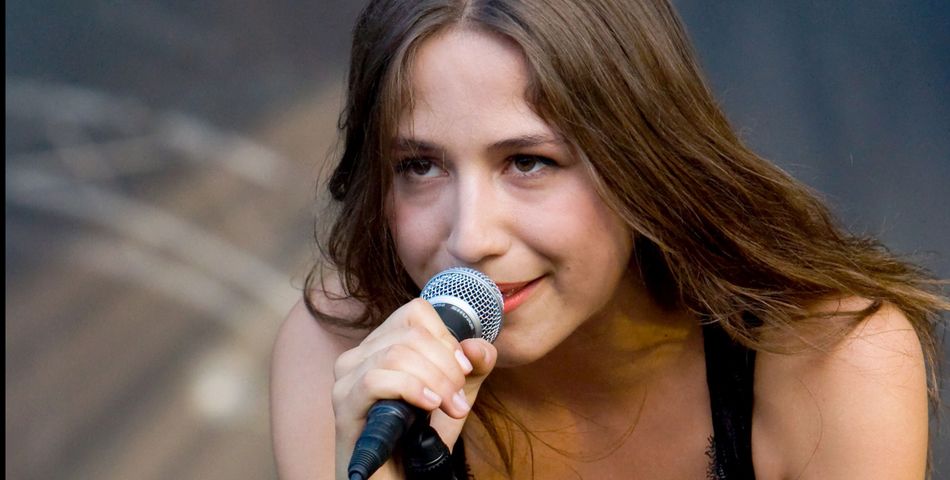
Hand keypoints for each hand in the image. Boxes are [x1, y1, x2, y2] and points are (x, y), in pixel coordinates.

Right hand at [331, 298, 497, 478]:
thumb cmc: (418, 439)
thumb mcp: (455, 397)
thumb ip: (473, 369)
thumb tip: (479, 347)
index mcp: (383, 345)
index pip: (416, 312)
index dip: (446, 338)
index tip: (463, 369)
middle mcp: (360, 356)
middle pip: (411, 334)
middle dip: (446, 365)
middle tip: (458, 399)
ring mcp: (347, 379)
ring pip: (396, 354)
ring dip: (435, 380)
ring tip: (449, 408)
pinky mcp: (344, 405)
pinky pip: (376, 379)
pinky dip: (411, 389)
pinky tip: (429, 406)